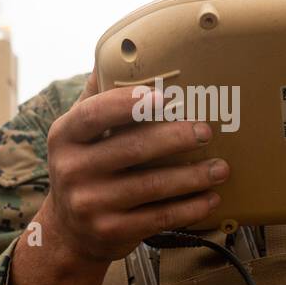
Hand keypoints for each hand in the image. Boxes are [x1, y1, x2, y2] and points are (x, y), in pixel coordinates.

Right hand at [40, 72, 228, 263]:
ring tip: (221, 167)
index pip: (95, 114)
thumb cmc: (84, 167)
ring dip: (192, 176)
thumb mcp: (76, 133)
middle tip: (207, 131)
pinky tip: (210, 197)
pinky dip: (190, 207)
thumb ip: (96, 97)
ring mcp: (90, 204)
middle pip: (132, 149)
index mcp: (64, 136)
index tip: (163, 96)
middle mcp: (72, 170)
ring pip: (152, 186)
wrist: (69, 231)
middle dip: (175, 138)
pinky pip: (159, 217)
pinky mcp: (111, 231)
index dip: (129, 104)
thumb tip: (116, 52)